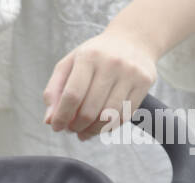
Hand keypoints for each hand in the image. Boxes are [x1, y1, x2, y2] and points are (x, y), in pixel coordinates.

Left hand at [42, 29, 156, 141]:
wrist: (133, 39)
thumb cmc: (95, 56)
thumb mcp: (70, 64)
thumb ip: (54, 91)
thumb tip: (50, 121)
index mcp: (89, 56)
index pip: (72, 96)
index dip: (62, 117)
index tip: (57, 127)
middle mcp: (111, 63)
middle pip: (89, 111)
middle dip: (76, 127)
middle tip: (72, 129)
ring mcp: (130, 73)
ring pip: (108, 118)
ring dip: (92, 131)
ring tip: (85, 131)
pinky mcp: (144, 82)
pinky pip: (124, 117)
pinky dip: (109, 127)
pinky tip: (101, 125)